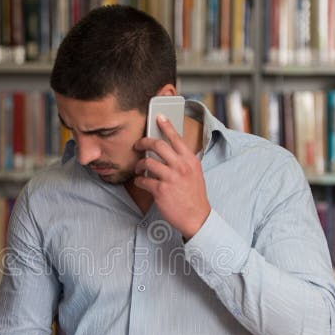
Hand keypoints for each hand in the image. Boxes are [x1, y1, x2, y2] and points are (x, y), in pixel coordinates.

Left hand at [133, 115, 210, 239]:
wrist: (197, 217)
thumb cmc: (194, 196)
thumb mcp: (194, 173)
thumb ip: (183, 161)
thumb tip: (170, 151)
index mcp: (190, 160)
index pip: (176, 138)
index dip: (166, 126)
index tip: (158, 117)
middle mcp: (181, 167)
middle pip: (158, 145)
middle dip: (144, 142)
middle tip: (138, 144)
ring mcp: (170, 178)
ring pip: (147, 162)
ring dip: (139, 164)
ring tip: (138, 168)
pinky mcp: (161, 191)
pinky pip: (143, 180)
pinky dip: (139, 181)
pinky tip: (140, 182)